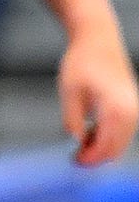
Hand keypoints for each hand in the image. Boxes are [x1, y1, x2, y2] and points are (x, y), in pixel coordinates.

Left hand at [59, 24, 138, 164]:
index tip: (74, 162)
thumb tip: (76, 142)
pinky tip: (89, 134)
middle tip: (74, 157)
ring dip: (101, 147)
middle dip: (96, 156)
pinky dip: (106, 136)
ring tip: (78, 144)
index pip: (107, 147)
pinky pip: (121, 131)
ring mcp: (135, 110)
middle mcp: (132, 113)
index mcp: (118, 109)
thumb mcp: (69, 90)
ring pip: (120, 142)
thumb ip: (72, 119)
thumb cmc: (82, 61)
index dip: (90, 158)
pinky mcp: (132, 107)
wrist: (98, 39)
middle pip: (116, 149)